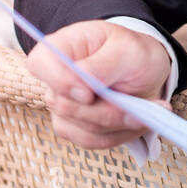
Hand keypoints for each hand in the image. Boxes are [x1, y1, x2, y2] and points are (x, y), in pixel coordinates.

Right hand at [25, 19, 172, 149]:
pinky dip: (119, 134)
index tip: (89, 93)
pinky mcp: (74, 128)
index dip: (61, 82)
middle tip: (138, 107)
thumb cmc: (134, 53)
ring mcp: (62, 106)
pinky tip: (138, 121)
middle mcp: (55, 79)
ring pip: (81, 129)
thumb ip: (103, 64)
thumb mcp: (129, 49)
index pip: (40, 63)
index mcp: (61, 47)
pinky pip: (92, 140)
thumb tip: (81, 77)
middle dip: (105, 111)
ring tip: (146, 112)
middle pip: (65, 106)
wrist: (146, 70)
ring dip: (117, 124)